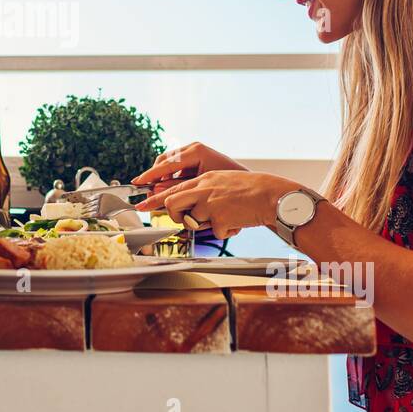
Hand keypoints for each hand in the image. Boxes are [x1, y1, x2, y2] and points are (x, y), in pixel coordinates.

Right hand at [131, 142, 248, 196]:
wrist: (252, 186)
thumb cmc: (230, 186)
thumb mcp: (200, 188)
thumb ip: (177, 189)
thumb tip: (155, 191)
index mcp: (196, 151)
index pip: (166, 163)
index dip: (150, 175)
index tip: (138, 183)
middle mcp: (194, 148)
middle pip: (164, 161)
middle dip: (153, 176)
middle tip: (144, 190)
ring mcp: (195, 151)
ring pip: (169, 163)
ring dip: (161, 177)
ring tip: (155, 191)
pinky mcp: (196, 158)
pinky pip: (176, 166)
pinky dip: (170, 176)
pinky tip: (168, 188)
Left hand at [134, 170, 292, 239]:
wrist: (271, 195)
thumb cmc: (250, 191)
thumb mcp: (223, 182)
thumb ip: (204, 190)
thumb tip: (189, 205)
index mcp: (204, 180)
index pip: (172, 189)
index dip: (154, 199)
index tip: (141, 206)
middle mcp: (204, 189)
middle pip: (172, 203)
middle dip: (174, 215)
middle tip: (186, 219)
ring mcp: (210, 203)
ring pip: (194, 221)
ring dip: (208, 224)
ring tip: (227, 216)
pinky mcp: (219, 217)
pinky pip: (215, 232)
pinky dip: (226, 230)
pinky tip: (239, 221)